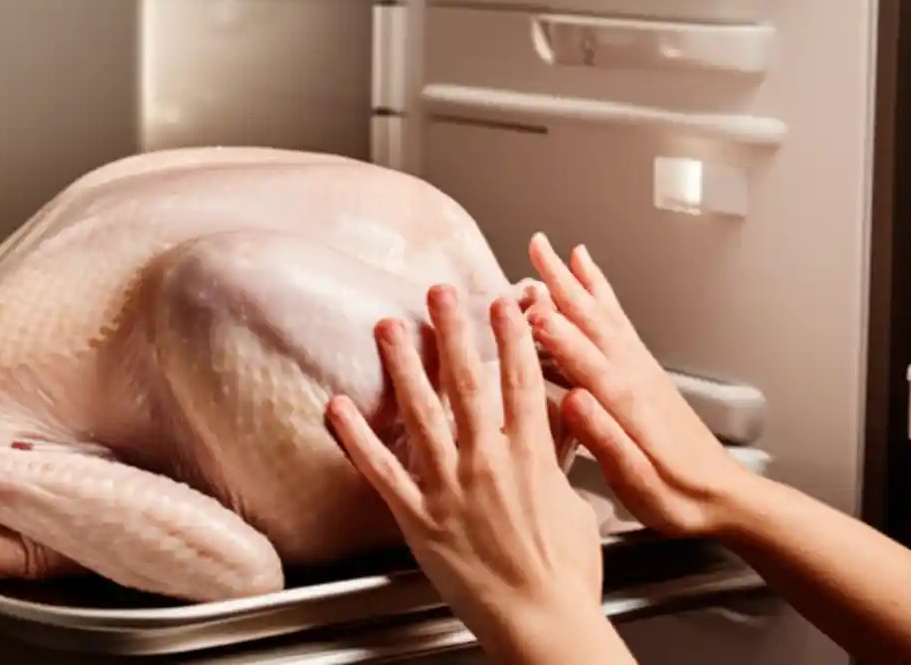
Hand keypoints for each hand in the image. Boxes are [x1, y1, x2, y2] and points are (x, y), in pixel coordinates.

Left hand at [326, 285, 620, 662]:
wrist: (542, 620)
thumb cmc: (566, 572)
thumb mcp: (573, 502)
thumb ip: (557, 457)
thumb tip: (558, 423)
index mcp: (529, 455)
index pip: (519, 380)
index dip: (509, 335)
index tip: (500, 300)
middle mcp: (488, 462)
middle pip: (467, 382)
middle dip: (452, 330)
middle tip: (437, 292)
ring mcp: (450, 487)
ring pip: (422, 414)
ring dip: (404, 366)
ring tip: (389, 328)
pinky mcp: (419, 517)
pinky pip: (380, 471)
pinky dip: (355, 438)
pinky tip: (337, 407)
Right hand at [524, 233, 754, 537]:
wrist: (724, 498)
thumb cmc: (677, 498)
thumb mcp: (638, 483)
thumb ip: (605, 440)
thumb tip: (574, 402)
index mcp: (626, 405)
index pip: (584, 359)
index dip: (554, 334)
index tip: (526, 306)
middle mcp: (634, 377)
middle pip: (594, 321)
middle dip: (563, 284)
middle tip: (537, 247)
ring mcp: (642, 371)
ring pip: (606, 315)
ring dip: (582, 282)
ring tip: (563, 251)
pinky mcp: (646, 374)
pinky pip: (619, 325)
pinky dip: (604, 298)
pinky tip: (593, 288)